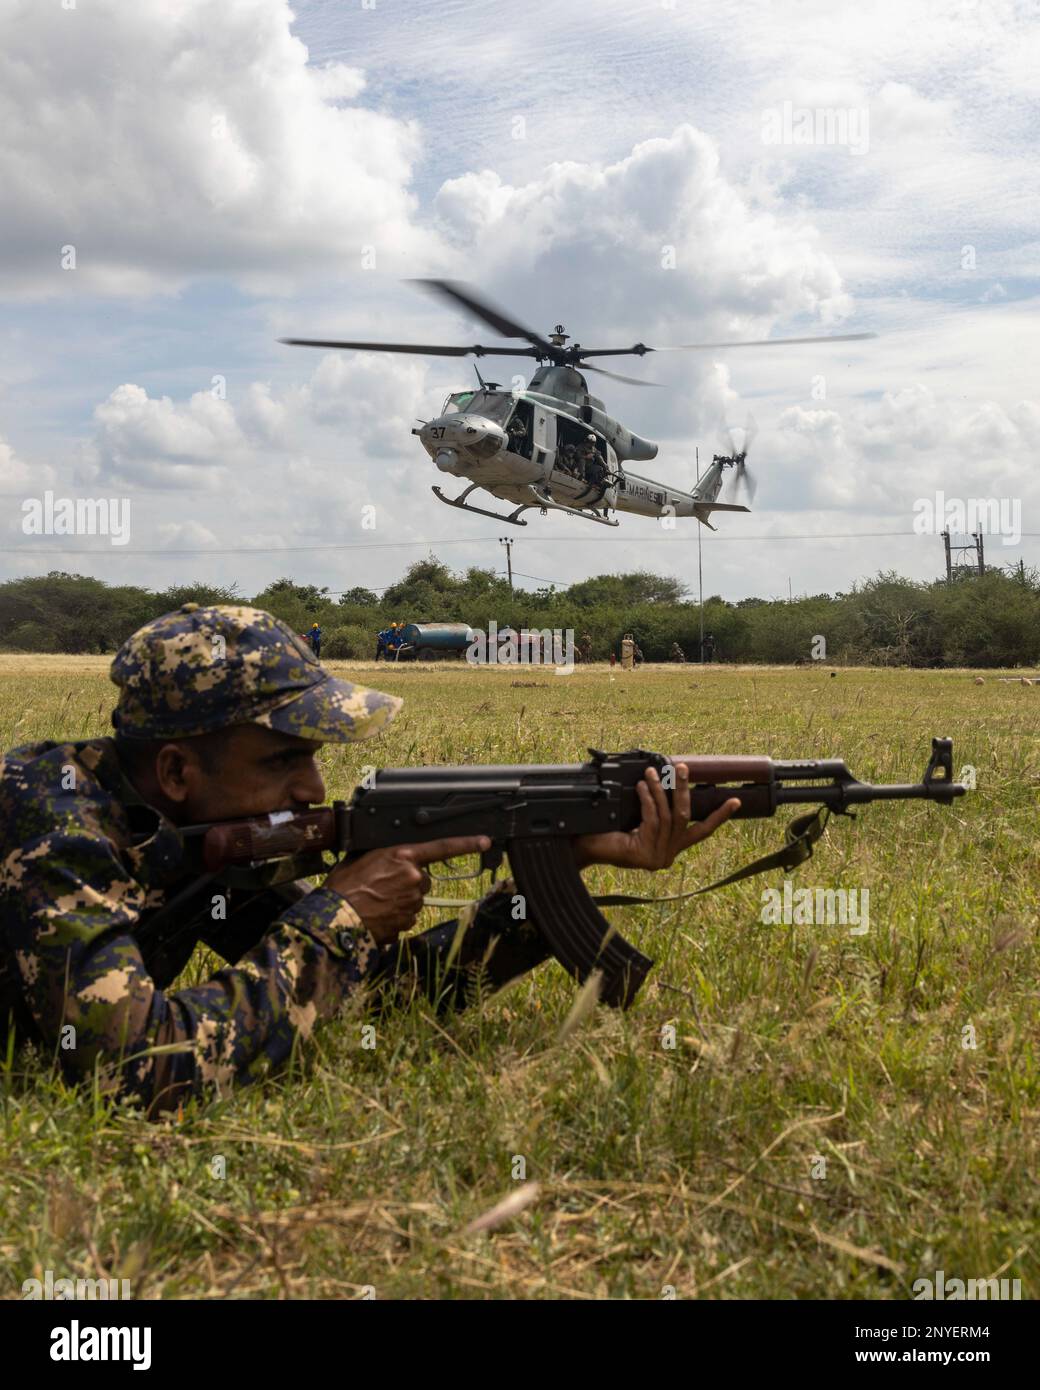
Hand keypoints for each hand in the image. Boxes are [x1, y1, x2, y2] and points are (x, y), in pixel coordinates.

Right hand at [324, 835, 490, 944]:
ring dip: (400, 901)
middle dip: (407, 882)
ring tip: (374, 902)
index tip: (484, 841)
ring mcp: (413, 902)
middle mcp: (413, 878)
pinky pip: (407, 917)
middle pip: (422, 878)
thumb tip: (384, 857)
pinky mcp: (408, 922)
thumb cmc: (342, 888)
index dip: (466, 843)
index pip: (442, 847)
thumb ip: (380, 855)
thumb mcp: (358, 860)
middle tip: (381, 886)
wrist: (336, 919)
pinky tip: (377, 915)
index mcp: (402, 856)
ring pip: (414, 899)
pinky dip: (395, 917)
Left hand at [572, 763, 739, 870]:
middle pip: (684, 817)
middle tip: (682, 769)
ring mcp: (657, 859)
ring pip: (667, 817)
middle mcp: (667, 857)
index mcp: (670, 848)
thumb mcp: (638, 818)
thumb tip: (666, 777)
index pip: (700, 832)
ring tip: (653, 773)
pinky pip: (652, 821)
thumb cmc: (607, 831)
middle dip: (683, 790)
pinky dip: (648, 801)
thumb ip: (656, 808)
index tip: (735, 800)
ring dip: (661, 791)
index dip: (718, 816)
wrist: (584, 847)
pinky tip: (642, 787)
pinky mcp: (645, 856)